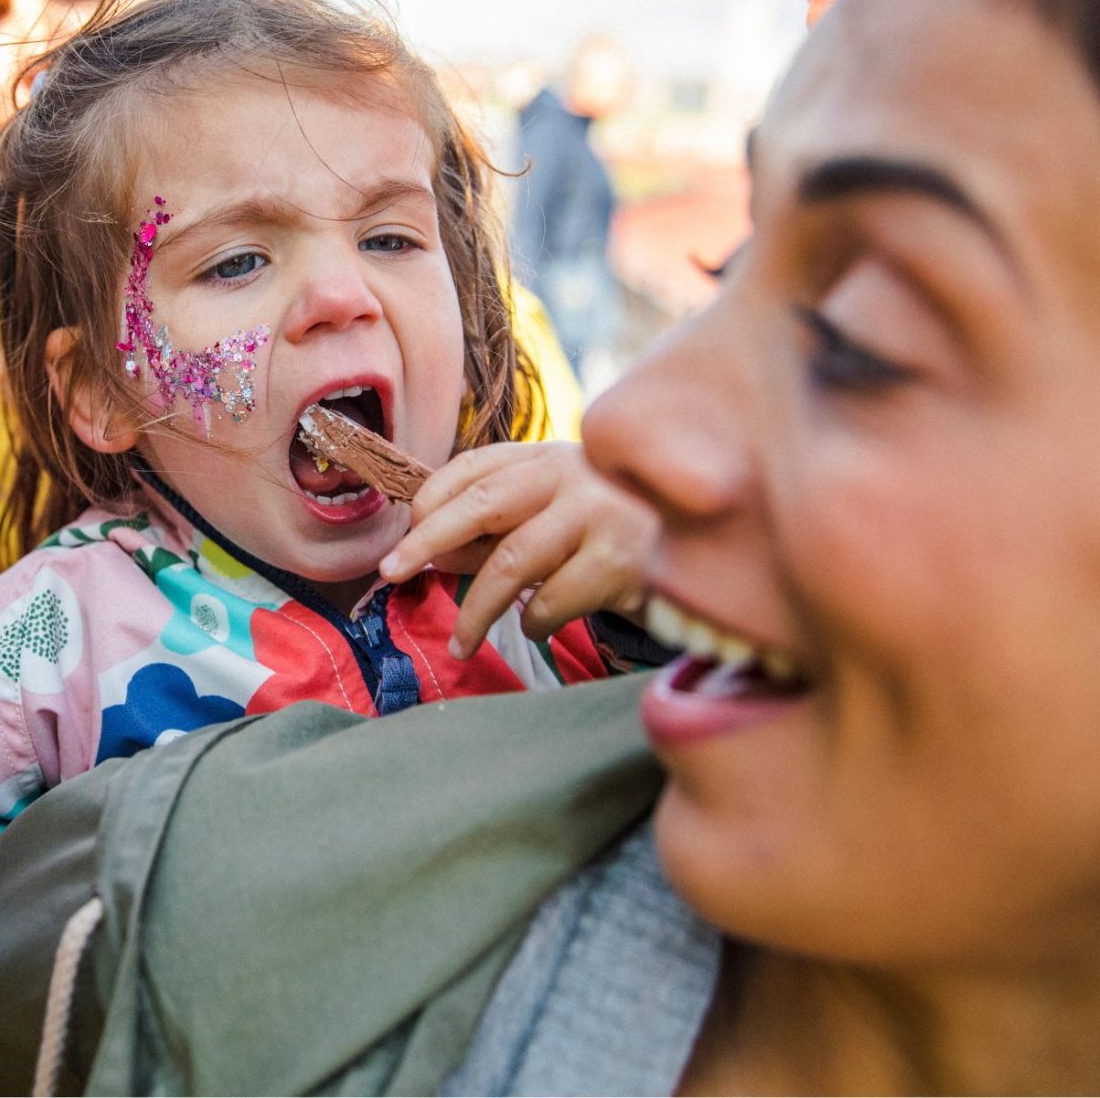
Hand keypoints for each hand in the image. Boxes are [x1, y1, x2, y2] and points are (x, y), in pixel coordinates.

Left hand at [379, 442, 655, 657]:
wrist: (710, 550)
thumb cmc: (616, 535)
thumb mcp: (556, 517)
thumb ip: (497, 529)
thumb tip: (425, 552)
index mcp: (550, 455)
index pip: (475, 467)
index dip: (432, 500)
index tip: (403, 536)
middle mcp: (573, 474)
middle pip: (481, 503)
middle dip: (427, 540)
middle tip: (390, 572)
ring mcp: (599, 513)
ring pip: (510, 562)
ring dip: (475, 610)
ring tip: (459, 644)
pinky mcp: (621, 560)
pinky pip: (552, 600)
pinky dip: (535, 620)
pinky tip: (537, 626)